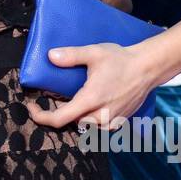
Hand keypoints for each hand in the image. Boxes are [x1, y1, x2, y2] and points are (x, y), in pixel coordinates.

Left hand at [24, 42, 154, 129]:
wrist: (148, 68)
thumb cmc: (121, 60)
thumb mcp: (94, 53)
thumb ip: (71, 55)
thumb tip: (50, 56)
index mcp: (91, 100)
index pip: (60, 119)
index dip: (42, 117)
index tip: (32, 107)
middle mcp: (101, 115)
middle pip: (70, 123)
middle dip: (58, 112)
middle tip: (52, 96)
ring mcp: (111, 121)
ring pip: (84, 126)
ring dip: (74, 115)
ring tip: (69, 98)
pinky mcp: (119, 122)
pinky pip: (97, 126)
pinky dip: (88, 118)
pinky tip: (88, 104)